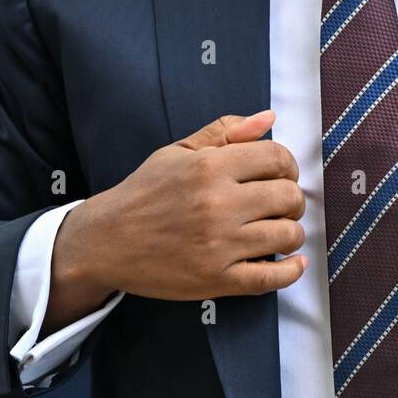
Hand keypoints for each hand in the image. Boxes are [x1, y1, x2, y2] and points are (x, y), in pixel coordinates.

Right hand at [43, 110, 306, 333]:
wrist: (106, 241)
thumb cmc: (144, 192)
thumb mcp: (179, 152)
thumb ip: (225, 132)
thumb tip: (269, 118)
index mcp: (209, 168)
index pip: (277, 158)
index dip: (288, 165)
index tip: (282, 174)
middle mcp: (218, 205)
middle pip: (289, 197)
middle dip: (292, 198)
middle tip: (281, 203)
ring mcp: (218, 245)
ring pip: (287, 235)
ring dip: (291, 232)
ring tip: (278, 229)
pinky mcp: (216, 280)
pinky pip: (270, 278)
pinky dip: (290, 271)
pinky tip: (292, 262)